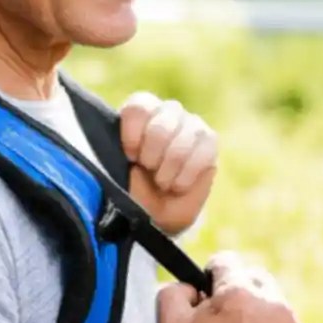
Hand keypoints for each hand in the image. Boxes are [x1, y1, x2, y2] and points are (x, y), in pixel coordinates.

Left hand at [119, 92, 216, 234]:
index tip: (130, 157)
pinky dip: (186, 176)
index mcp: (139, 112)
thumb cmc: (133, 190)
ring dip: (169, 169)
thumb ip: (113, 156)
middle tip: (148, 170)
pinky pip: (203, 152)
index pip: (139, 107)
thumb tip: (126, 156)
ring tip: (162, 182)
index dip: (133, 135)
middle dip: (152, 156)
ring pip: (185, 138)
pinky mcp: (209, 141)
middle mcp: (166, 112)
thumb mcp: (114, 174)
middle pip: (162, 125)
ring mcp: (191, 124)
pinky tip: (178, 185)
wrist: (158, 215)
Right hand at [158, 252, 318, 322]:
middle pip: (256, 280)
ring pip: (276, 308)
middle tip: (226, 321)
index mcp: (239, 294)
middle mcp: (274, 307)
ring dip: (261, 318)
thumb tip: (193, 286)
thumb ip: (178, 288)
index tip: (210, 290)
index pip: (227, 262)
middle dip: (241, 294)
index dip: (213, 275)